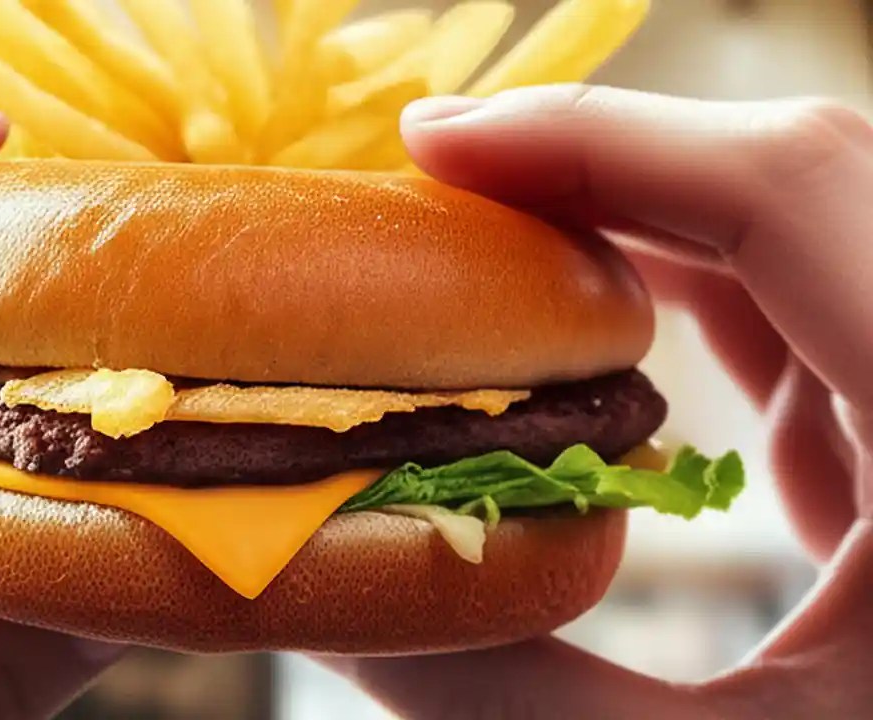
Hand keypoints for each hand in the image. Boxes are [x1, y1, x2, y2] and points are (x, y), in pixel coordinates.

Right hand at [320, 86, 872, 718]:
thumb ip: (517, 695)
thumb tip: (337, 597)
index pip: (792, 193)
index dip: (601, 141)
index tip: (433, 144)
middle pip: (799, 180)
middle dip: (603, 161)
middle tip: (436, 180)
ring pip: (801, 237)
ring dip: (636, 222)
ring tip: (487, 239)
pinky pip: (804, 318)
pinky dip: (687, 296)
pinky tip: (591, 330)